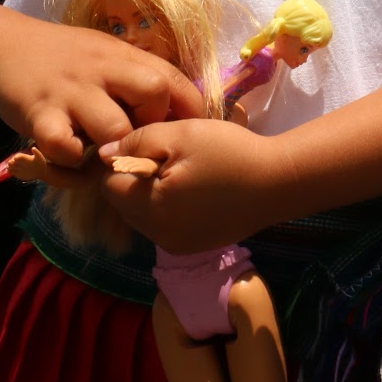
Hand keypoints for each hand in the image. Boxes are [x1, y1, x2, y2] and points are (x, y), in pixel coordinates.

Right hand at [0, 18, 203, 172]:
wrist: (1, 46)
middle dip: (152, 126)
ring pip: (115, 130)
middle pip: (154, 93)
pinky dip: (70, 163)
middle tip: (133, 142)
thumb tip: (179, 113)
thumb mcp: (106, 56)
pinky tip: (65, 156)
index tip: (181, 136)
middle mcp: (103, 71)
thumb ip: (136, 79)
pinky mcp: (39, 115)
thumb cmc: (64, 58)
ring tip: (98, 159)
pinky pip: (66, 149)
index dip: (189, 113)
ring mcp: (72, 92)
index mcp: (125, 57)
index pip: (177, 81)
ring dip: (112, 154)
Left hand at [97, 118, 285, 252]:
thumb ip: (137, 142)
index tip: (149, 145)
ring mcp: (177, 245)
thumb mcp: (180, 134)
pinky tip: (193, 190)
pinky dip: (167, 208)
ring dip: (149, 194)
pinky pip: (162, 225)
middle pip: (123, 204)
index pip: (109, 185)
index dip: (122, 160)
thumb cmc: (228, 152)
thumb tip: (103, 154)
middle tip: (167, 156)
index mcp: (152, 207)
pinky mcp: (192, 246)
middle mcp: (158, 235)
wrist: (278, 182)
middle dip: (134, 179)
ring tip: (182, 172)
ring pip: (141, 216)